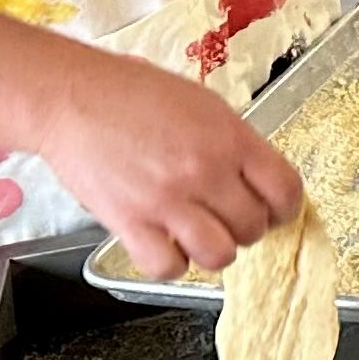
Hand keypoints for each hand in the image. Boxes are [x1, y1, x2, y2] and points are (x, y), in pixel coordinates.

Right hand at [33, 50, 304, 279]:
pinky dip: (171, 262)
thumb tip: (258, 176)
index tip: (276, 209)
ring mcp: (168, 200)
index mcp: (229, 137)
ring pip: (220, 255)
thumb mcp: (201, 103)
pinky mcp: (130, 222)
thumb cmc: (131, 92)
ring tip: (200, 233)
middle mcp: (204, 171)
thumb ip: (233, 141)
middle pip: (254, 226)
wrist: (72, 96)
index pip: (286, 189)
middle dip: (247, 226)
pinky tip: (165, 242)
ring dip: (214, 248)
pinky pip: (168, 267)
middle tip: (229, 217)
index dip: (286, 206)